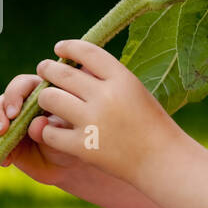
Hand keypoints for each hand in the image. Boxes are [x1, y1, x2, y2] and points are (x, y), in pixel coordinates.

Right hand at [0, 72, 77, 186]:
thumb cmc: (75, 140)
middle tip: (2, 130)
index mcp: (42, 93)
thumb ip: (57, 128)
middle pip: (3, 97)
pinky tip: (1, 158)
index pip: (23, 84)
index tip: (14, 113)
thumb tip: (36, 125)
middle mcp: (22, 102)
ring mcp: (7, 117)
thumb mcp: (71, 134)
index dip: (15, 95)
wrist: (68, 163)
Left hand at [35, 39, 183, 185]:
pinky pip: (49, 131)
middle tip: (44, 69)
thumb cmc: (151, 124)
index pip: (87, 52)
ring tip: (47, 100)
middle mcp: (107, 97)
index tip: (60, 49)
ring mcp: (93, 122)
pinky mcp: (84, 147)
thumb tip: (74, 65)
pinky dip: (47, 129)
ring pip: (49, 98)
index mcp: (123, 79)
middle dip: (47, 69)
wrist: (163, 161)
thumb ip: (108, 78)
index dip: (69, 47)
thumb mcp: (136, 92)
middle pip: (62, 73)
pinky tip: (52, 129)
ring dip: (44, 98)